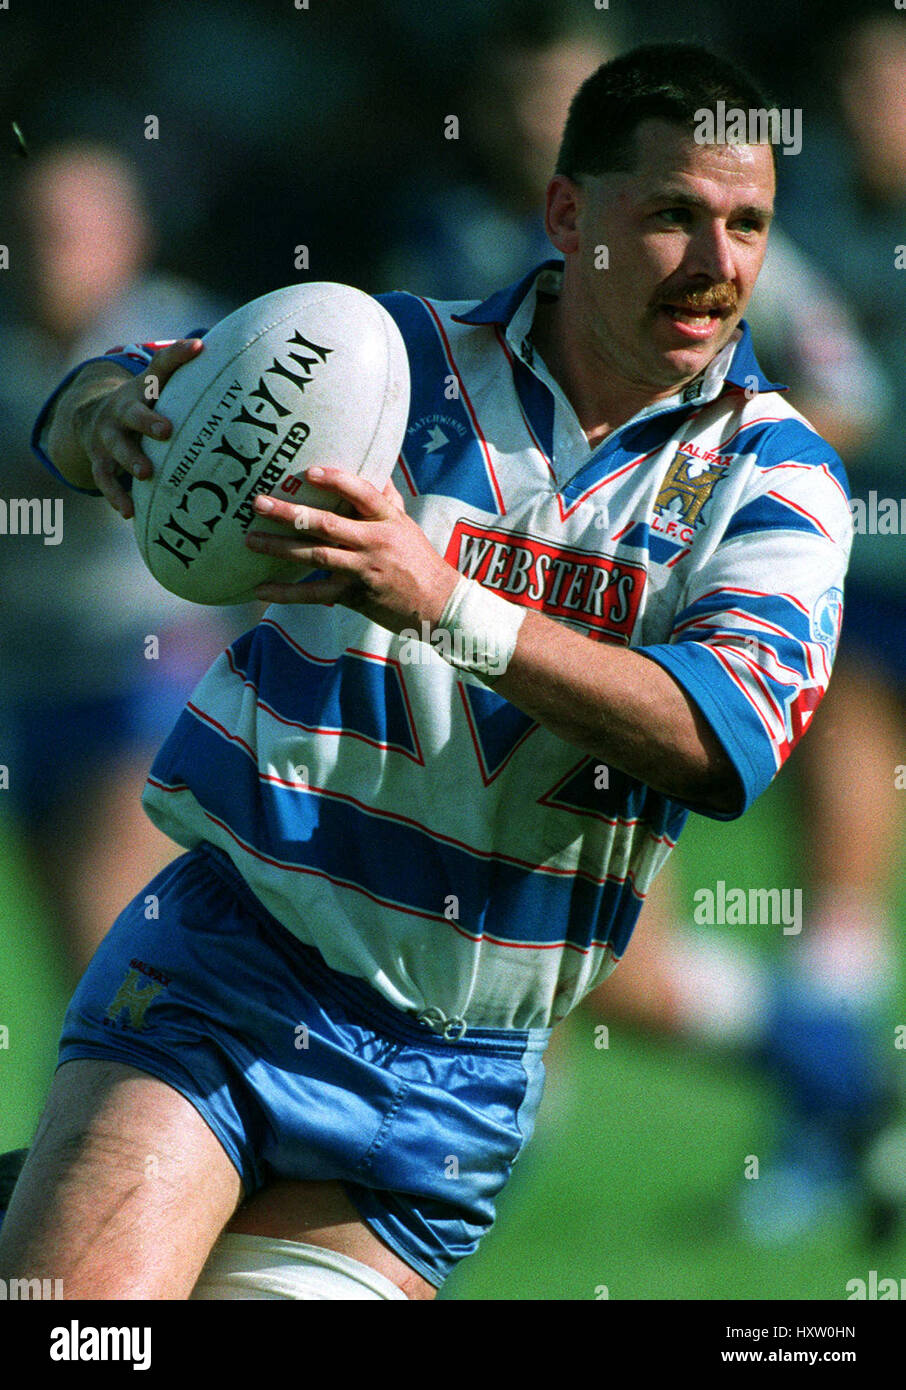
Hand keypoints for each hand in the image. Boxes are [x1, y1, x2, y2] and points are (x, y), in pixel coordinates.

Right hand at [75, 339, 202, 517]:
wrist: (93, 416)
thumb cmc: (142, 401)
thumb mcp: (158, 383)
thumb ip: (181, 368)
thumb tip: (212, 346)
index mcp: (141, 390)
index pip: (160, 368)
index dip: (178, 355)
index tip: (198, 348)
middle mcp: (121, 410)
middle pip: (133, 414)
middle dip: (148, 421)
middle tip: (167, 431)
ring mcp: (108, 436)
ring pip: (115, 448)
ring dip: (130, 459)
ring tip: (146, 473)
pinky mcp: (100, 461)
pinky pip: (106, 479)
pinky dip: (117, 495)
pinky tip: (130, 512)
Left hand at [246, 466, 459, 634]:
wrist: (438, 604)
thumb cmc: (419, 560)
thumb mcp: (405, 526)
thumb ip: (385, 500)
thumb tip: (373, 470)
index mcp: (387, 521)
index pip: (363, 493)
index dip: (337, 481)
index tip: (310, 471)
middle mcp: (374, 542)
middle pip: (327, 524)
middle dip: (291, 513)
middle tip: (259, 503)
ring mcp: (362, 570)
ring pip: (316, 556)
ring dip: (280, 548)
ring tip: (250, 539)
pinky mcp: (354, 596)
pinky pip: (314, 594)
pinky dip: (286, 593)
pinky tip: (260, 588)